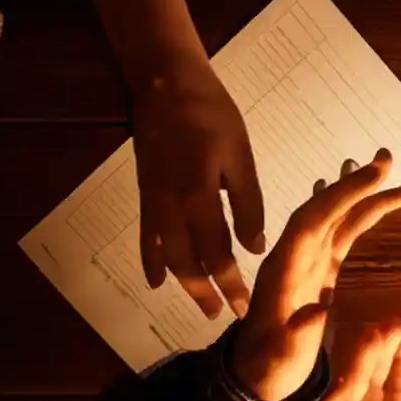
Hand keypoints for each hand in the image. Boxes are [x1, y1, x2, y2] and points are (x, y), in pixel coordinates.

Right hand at [133, 58, 263, 318]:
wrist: (165, 84)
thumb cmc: (212, 115)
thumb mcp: (241, 157)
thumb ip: (248, 204)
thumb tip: (254, 247)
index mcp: (199, 197)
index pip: (217, 253)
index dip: (231, 282)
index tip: (245, 306)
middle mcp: (171, 206)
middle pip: (187, 262)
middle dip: (207, 292)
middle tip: (226, 316)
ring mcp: (153, 201)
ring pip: (166, 254)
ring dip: (183, 284)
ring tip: (199, 304)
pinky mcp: (145, 193)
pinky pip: (146, 235)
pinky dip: (150, 260)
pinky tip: (156, 281)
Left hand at [232, 149, 400, 400]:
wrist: (256, 378)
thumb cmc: (268, 369)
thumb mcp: (280, 360)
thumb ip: (296, 337)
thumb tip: (317, 311)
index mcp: (282, 270)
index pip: (312, 222)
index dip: (341, 197)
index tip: (372, 177)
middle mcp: (293, 257)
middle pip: (324, 210)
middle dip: (353, 184)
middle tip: (386, 159)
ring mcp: (306, 262)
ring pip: (336, 218)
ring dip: (362, 193)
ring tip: (391, 169)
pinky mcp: (319, 271)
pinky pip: (342, 234)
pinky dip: (363, 216)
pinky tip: (381, 201)